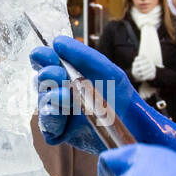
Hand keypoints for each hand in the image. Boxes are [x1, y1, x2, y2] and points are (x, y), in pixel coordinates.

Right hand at [31, 36, 175, 158]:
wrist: (134, 124)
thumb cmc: (121, 96)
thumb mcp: (107, 71)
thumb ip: (84, 55)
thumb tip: (58, 42)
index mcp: (68, 75)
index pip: (46, 63)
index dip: (41, 58)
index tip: (42, 55)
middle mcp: (61, 92)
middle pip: (41, 83)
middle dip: (46, 76)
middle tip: (57, 73)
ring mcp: (60, 113)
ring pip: (43, 105)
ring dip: (49, 98)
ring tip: (64, 96)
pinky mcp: (62, 133)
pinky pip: (48, 128)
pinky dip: (52, 121)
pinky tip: (61, 115)